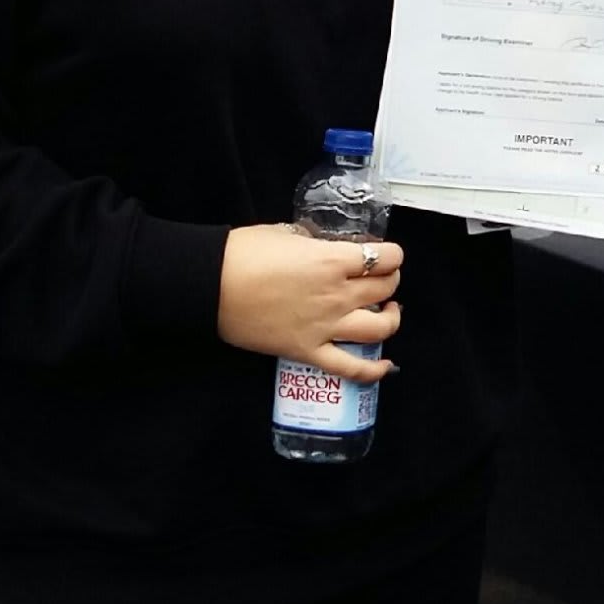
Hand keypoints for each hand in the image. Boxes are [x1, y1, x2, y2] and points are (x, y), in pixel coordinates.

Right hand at [217, 225, 402, 381]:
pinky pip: (351, 367)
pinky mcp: (309, 351)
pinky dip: (373, 370)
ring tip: (387, 311)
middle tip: (381, 279)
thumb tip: (322, 246)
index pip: (386, 258)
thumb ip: (312, 240)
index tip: (386, 254)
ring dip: (391, 318)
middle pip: (385, 289)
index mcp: (332, 261)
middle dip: (389, 281)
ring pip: (380, 327)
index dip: (392, 254)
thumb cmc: (243, 253)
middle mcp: (337, 295)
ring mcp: (326, 327)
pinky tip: (384, 365)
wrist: (211, 285)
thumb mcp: (285, 232)